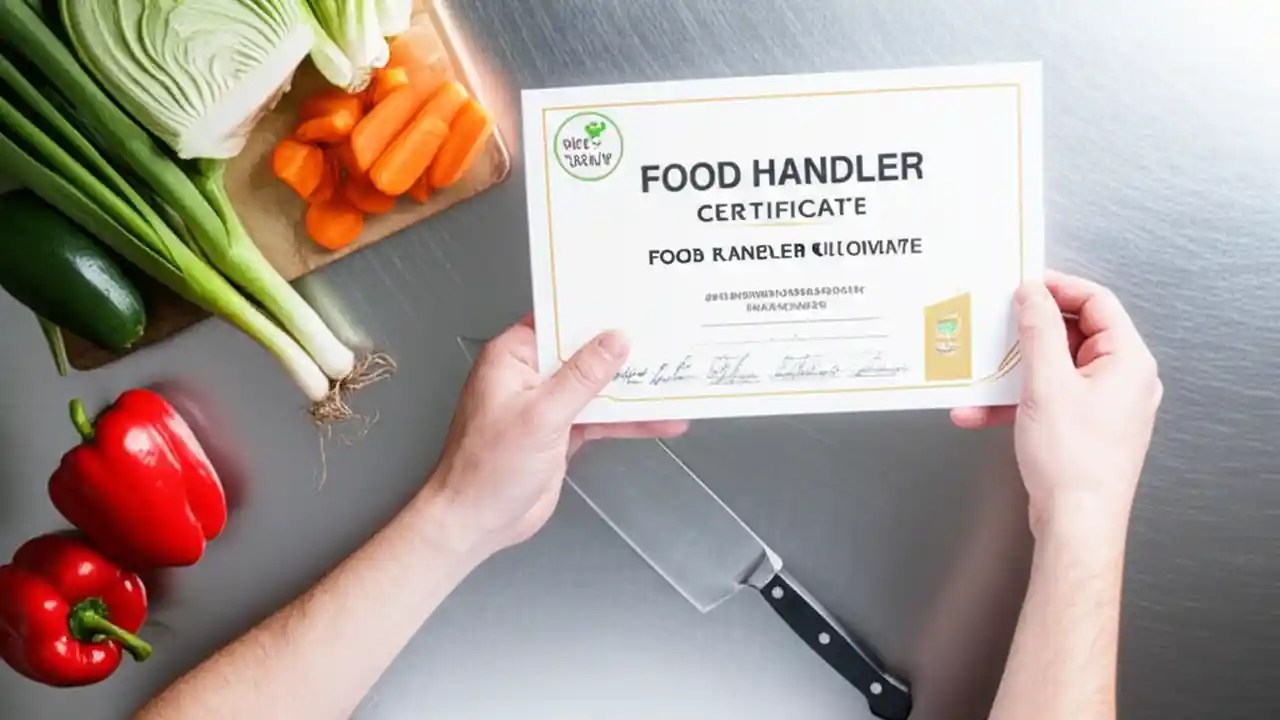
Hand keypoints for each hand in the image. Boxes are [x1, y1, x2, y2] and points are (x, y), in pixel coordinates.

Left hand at [427, 316, 688, 554]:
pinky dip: (627, 421)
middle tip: (665, 338)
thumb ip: (582, 377)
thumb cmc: (489, 467)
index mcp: (512, 358)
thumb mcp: (542, 415)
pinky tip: (660, 422)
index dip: (593, 312)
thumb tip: (614, 340)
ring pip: (596, 388)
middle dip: (621, 351)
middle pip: (582, 354)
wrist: (476, 522)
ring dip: (632, 390)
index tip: (631, 304)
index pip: (558, 321)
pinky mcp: (560, 433)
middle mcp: (529, 376)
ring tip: (674, 381)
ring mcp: (545, 405)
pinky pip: (599, 418)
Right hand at [952, 272, 1161, 536]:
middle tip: (998, 322)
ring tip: (981, 371)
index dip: (1058, 287)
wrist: (1077, 524)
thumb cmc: (1075, 463)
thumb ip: (1038, 331)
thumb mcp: (1046, 384)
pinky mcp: (1083, 426)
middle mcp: (1123, 380)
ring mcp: (1104, 405)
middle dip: (1028, 332)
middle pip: (1074, 333)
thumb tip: (1032, 293)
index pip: (1097, 302)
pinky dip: (1015, 400)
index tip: (1024, 284)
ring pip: (1055, 368)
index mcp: (1128, 362)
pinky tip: (980, 411)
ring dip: (1013, 371)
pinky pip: (1047, 397)